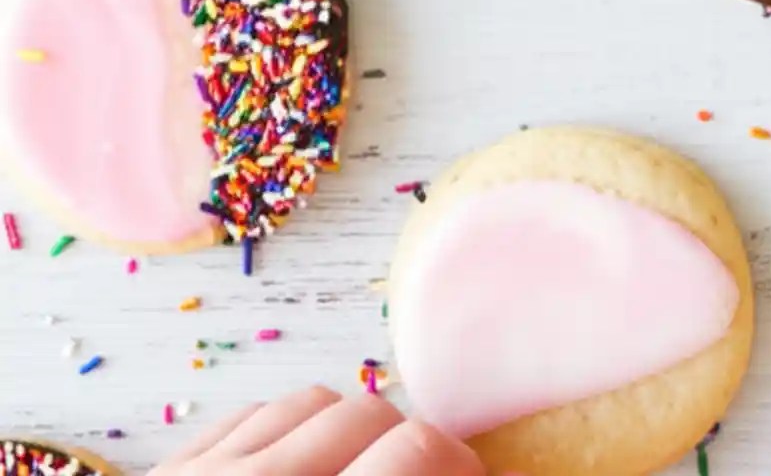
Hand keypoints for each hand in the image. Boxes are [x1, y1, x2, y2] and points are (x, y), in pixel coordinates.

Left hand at [148, 386, 484, 475]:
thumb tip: (500, 472)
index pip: (416, 449)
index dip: (462, 462)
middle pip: (370, 414)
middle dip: (407, 446)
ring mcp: (203, 469)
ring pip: (311, 402)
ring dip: (347, 435)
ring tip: (354, 475)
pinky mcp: (171, 467)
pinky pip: (250, 414)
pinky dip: (286, 435)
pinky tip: (296, 472)